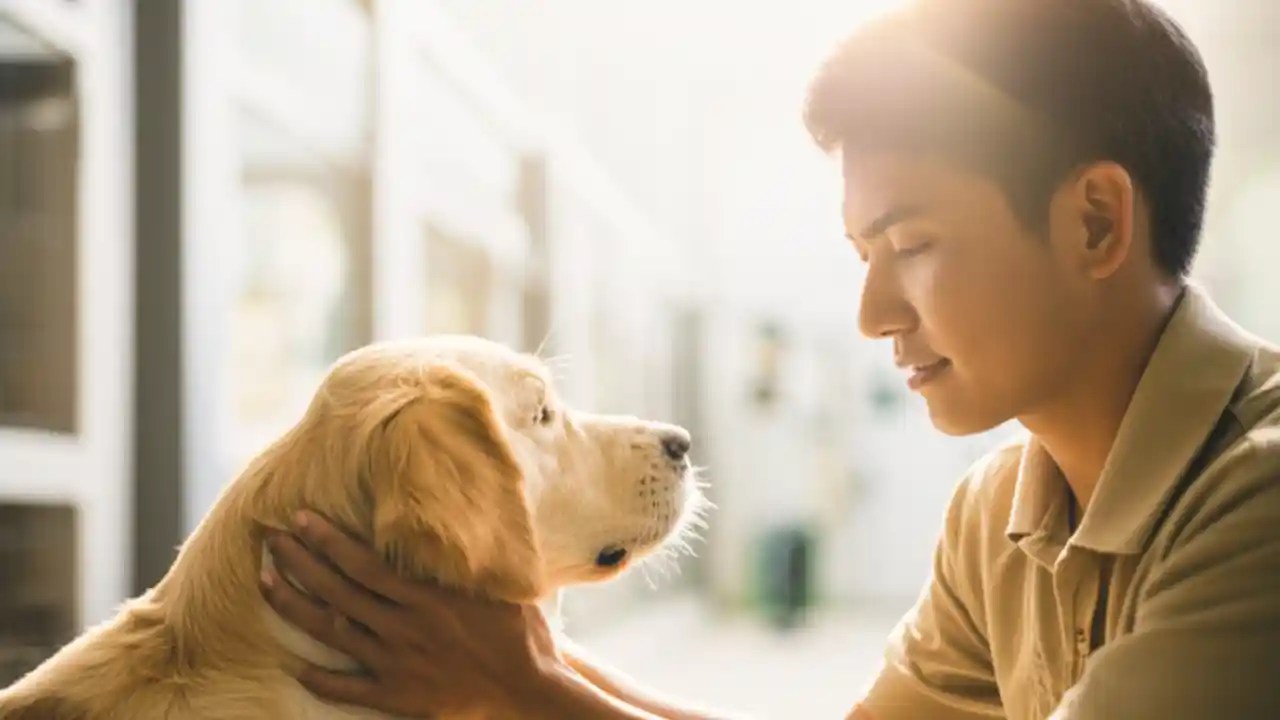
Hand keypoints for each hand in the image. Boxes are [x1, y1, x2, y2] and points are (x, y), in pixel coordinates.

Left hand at [259, 511, 562, 717]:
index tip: (301, 519)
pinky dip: (319, 677)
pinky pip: (347, 688)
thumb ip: (471, 557)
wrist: (530, 690)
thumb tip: (463, 515)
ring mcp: (397, 663)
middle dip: (300, 562)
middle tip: (272, 538)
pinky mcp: (398, 695)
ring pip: (333, 632)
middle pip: (338, 591)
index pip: (363, 563)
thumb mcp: (501, 583)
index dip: (328, 540)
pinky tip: (295, 666)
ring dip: (295, 606)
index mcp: (427, 597)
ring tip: (266, 581)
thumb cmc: (523, 633)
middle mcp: (404, 627)